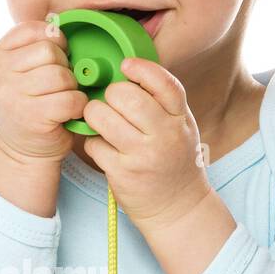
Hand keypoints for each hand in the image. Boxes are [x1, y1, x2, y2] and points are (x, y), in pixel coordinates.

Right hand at [0, 19, 85, 164]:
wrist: (20, 151)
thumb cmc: (29, 106)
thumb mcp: (20, 72)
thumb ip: (32, 49)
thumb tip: (60, 28)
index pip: (31, 29)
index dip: (52, 39)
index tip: (57, 56)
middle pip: (49, 50)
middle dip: (64, 65)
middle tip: (60, 83)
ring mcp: (13, 95)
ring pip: (61, 75)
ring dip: (72, 87)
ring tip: (64, 97)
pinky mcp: (32, 116)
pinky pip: (70, 99)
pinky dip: (78, 105)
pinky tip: (70, 112)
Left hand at [80, 57, 213, 228]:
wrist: (178, 207)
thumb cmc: (175, 161)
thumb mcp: (181, 128)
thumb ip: (163, 103)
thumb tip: (129, 72)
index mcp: (179, 119)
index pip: (164, 84)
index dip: (142, 69)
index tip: (126, 66)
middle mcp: (163, 136)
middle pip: (126, 96)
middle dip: (110, 94)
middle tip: (110, 102)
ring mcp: (142, 155)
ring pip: (102, 116)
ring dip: (95, 114)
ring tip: (101, 121)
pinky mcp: (122, 173)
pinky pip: (94, 144)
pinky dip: (93, 143)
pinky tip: (104, 148)